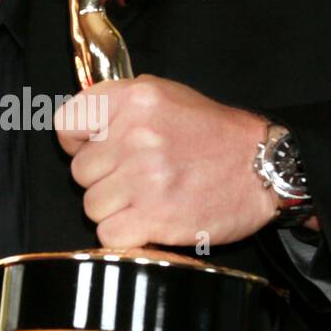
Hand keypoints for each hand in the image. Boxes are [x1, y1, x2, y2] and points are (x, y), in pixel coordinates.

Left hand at [54, 75, 278, 248]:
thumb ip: (120, 106)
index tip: (91, 148)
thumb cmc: (215, 135)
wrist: (263, 167)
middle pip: (80, 172)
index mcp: (135, 100)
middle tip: (136, 177)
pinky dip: (125, 234)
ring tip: (147, 198)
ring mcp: (144, 178)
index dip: (76, 141)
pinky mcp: (155, 217)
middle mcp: (136, 136)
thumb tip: (80, 126)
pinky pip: (108, 234)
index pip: (67, 123)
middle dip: (104, 178)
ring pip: (92, 206)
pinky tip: (149, 220)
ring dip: (114, 209)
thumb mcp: (167, 97)